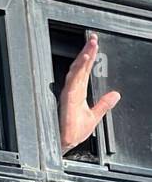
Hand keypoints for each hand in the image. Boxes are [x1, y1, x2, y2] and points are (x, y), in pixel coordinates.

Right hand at [59, 34, 119, 152]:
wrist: (65, 143)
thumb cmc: (73, 132)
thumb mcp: (95, 116)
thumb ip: (104, 104)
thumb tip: (116, 95)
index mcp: (78, 92)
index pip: (85, 71)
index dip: (90, 57)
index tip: (94, 44)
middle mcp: (73, 90)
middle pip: (80, 67)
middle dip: (87, 52)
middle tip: (93, 38)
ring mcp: (70, 93)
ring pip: (77, 71)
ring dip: (84, 57)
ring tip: (90, 45)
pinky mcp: (68, 98)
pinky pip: (74, 80)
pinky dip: (78, 69)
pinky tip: (84, 60)